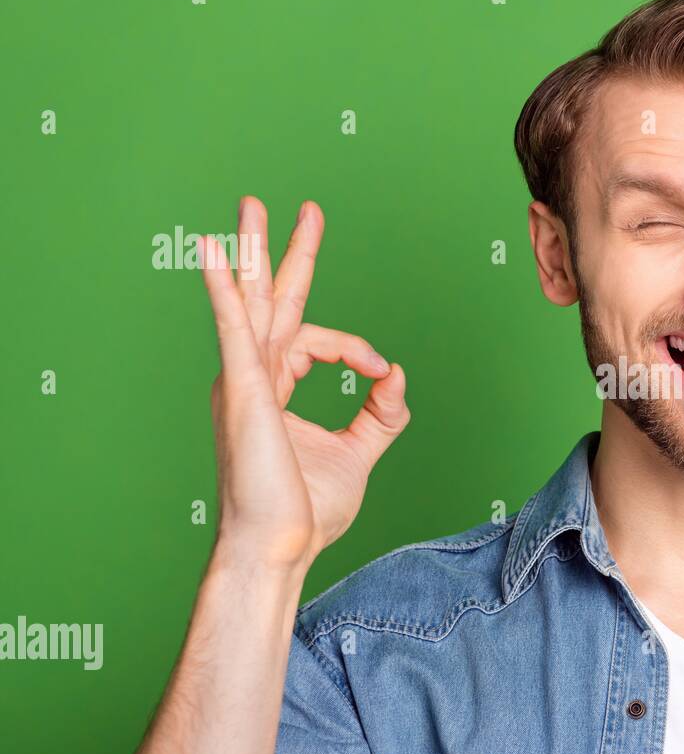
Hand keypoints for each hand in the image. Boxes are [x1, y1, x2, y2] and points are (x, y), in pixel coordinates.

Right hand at [198, 197, 409, 572]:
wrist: (280, 547)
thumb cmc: (305, 510)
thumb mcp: (358, 452)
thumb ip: (381, 413)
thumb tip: (396, 374)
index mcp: (275, 387)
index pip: (316, 339)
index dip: (355, 348)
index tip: (379, 374)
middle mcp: (254, 376)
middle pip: (273, 300)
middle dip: (286, 252)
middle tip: (301, 208)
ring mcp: (244, 380)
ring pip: (252, 301)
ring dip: (253, 251)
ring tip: (252, 206)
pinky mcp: (243, 390)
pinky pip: (234, 329)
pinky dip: (224, 290)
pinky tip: (216, 253)